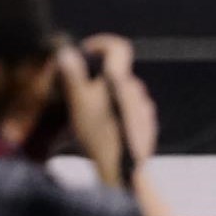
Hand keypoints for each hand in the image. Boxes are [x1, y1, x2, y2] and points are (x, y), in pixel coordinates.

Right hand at [56, 34, 156, 187]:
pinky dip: (118, 113)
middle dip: (98, 77)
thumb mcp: (78, 103)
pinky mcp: (148, 126)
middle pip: (118, 73)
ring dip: (107, 97)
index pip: (119, 47)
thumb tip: (67, 52)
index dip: (102, 44)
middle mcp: (138, 91)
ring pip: (123, 93)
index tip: (87, 52)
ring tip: (90, 115)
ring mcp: (146, 109)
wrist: (122, 171)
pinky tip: (105, 128)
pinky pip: (131, 111)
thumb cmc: (98, 135)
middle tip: (79, 92)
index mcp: (121, 80)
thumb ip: (73, 75)